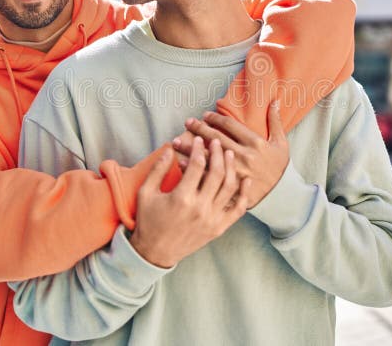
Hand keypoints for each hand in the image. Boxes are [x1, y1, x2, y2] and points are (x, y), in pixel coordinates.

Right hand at [129, 137, 250, 267]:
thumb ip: (157, 169)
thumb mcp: (145, 193)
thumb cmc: (148, 221)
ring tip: (229, 154)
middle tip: (216, 142)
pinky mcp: (218, 228)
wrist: (155, 252)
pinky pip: (238, 209)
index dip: (199, 148)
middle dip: (218, 153)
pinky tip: (246, 179)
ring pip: (229, 187)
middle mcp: (200, 208)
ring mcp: (212, 219)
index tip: (199, 139)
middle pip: (217, 172)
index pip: (196, 165)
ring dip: (231, 167)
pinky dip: (245, 193)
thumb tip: (170, 149)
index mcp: (181, 197)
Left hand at [173, 101, 287, 206]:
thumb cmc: (280, 167)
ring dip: (190, 149)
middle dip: (199, 129)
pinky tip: (181, 164)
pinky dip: (194, 170)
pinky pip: (208, 177)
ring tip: (175, 142)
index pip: (230, 126)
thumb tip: (274, 100)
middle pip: (216, 139)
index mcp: (255, 143)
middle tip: (187, 123)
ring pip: (208, 158)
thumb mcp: (281, 143)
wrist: (282, 194)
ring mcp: (236, 172)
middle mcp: (244, 156)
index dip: (215, 119)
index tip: (204, 115)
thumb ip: (275, 121)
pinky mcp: (230, 187)